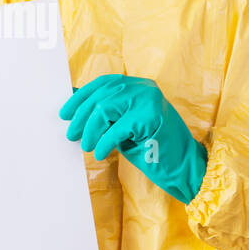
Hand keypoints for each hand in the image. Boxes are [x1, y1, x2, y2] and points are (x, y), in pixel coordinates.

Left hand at [59, 74, 207, 203]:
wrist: (184, 165)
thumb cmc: (152, 147)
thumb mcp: (123, 125)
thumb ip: (105, 114)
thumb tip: (73, 107)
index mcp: (138, 85)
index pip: (102, 84)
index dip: (80, 97)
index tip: (64, 113)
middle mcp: (144, 88)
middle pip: (100, 95)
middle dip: (80, 117)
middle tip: (71, 134)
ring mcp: (149, 100)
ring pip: (104, 108)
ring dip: (89, 130)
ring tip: (85, 145)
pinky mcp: (151, 117)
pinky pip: (116, 128)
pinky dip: (103, 142)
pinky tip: (99, 153)